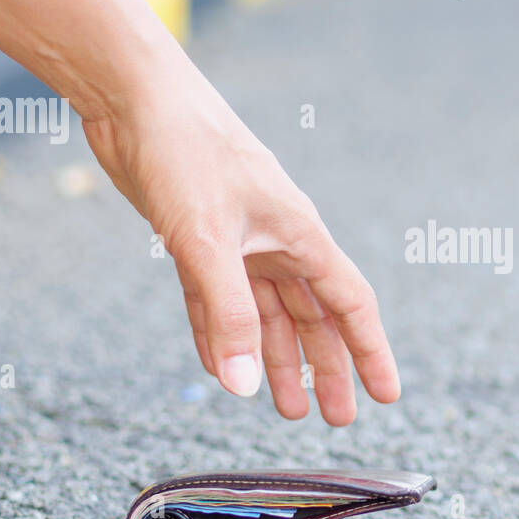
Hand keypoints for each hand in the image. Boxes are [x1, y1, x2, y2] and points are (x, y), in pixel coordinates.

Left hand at [81, 63, 399, 425]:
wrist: (132, 97)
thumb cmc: (184, 152)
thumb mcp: (207, 240)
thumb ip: (228, 316)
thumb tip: (245, 387)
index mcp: (299, 235)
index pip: (349, 304)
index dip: (370, 352)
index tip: (387, 395)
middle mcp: (275, 241)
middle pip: (313, 317)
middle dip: (325, 369)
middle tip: (334, 420)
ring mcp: (236, 240)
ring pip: (266, 314)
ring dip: (276, 360)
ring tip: (284, 408)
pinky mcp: (196, 238)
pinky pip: (217, 301)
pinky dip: (223, 335)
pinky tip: (224, 368)